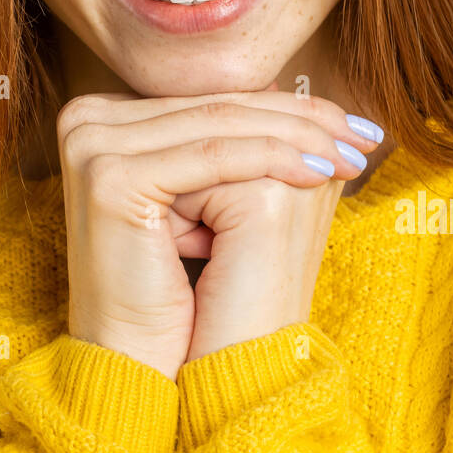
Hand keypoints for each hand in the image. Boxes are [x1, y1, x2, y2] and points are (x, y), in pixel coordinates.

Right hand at [59, 89, 381, 380]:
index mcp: (104, 118)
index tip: (353, 125)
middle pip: (217, 110)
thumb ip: (237, 141)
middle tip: (366, 135)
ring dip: (299, 138)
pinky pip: (209, 159)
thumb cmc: (178, 288)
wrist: (135, 361)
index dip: (288, 109)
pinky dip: (272, 159)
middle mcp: (86, 120)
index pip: (211, 101)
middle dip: (302, 121)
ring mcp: (90, 143)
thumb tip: (300, 91)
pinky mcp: (107, 173)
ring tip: (354, 155)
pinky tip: (319, 171)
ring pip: (218, 128)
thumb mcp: (210, 201)